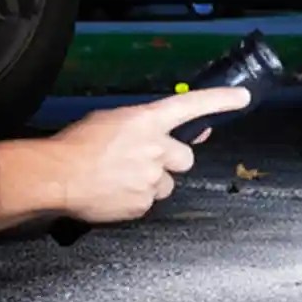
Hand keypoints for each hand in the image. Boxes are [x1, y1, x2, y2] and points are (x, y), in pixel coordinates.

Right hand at [0, 87, 250, 232]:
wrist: (58, 176)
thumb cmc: (76, 145)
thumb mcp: (110, 120)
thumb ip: (140, 125)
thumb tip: (153, 133)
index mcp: (147, 120)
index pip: (192, 105)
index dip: (220, 100)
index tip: (243, 98)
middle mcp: (156, 148)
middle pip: (185, 158)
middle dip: (171, 162)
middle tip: (146, 162)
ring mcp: (152, 178)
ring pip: (166, 184)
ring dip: (151, 182)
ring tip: (120, 179)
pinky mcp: (143, 204)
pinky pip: (147, 203)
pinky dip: (134, 200)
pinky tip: (113, 193)